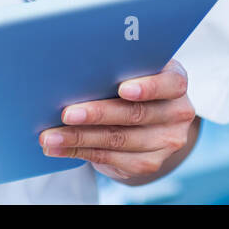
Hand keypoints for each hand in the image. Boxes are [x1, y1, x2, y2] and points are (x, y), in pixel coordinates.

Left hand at [39, 59, 197, 183]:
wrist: (152, 119)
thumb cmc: (134, 81)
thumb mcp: (136, 69)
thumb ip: (120, 66)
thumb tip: (75, 68)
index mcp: (176, 81)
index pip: (170, 83)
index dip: (147, 87)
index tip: (122, 88)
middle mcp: (177, 113)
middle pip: (136, 114)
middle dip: (97, 114)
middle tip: (66, 113)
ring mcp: (166, 141)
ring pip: (118, 140)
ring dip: (79, 138)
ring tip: (50, 136)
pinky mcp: (149, 163)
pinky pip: (111, 158)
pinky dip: (80, 152)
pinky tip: (59, 148)